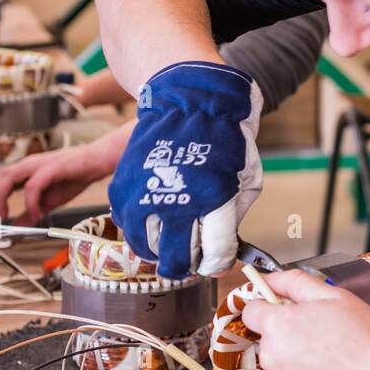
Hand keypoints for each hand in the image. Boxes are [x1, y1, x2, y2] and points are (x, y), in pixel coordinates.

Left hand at [0, 141, 112, 224]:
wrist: (98, 162)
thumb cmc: (75, 177)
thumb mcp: (49, 202)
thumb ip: (32, 214)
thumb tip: (17, 230)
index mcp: (24, 172)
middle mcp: (27, 165)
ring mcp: (38, 165)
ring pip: (8, 178)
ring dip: (1, 199)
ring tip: (4, 218)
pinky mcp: (52, 167)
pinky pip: (33, 185)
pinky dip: (30, 201)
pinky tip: (37, 214)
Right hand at [107, 61, 263, 279]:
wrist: (190, 103)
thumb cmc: (224, 139)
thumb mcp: (246, 178)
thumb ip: (233, 216)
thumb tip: (217, 247)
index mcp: (214, 200)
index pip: (214, 254)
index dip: (215, 264)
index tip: (214, 263)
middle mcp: (176, 202)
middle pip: (174, 258)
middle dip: (183, 266)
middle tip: (186, 262)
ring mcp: (145, 196)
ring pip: (146, 247)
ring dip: (159, 251)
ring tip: (169, 242)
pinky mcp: (123, 188)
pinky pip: (126, 224)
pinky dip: (139, 228)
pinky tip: (153, 218)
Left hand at [240, 268, 369, 369]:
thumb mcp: (335, 296)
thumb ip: (295, 282)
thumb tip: (269, 278)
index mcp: (278, 325)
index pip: (252, 313)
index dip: (270, 311)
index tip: (286, 316)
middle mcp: (271, 358)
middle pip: (269, 345)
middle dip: (290, 342)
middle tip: (327, 344)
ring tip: (336, 369)